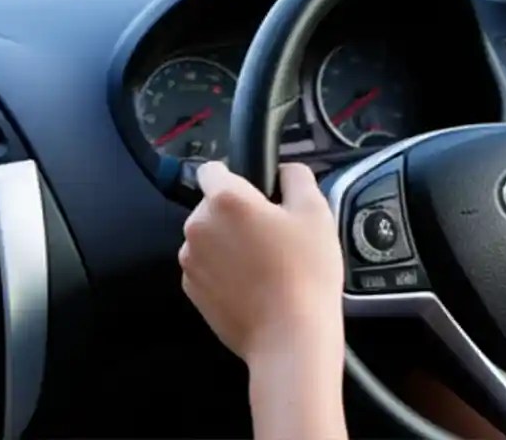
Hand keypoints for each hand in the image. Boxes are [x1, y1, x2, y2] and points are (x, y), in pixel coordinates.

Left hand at [180, 162, 344, 366]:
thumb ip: (295, 176)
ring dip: (228, 243)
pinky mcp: (192, 290)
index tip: (259, 196)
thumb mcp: (315, 211)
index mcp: (225, 199)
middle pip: (212, 206)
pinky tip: (252, 286)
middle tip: (273, 235)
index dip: (237, 177)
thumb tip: (284, 170)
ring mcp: (190, 261)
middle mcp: (198, 226)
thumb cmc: (305, 272)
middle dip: (237, 214)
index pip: (213, 169)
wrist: (289, 337)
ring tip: (265, 265)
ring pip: (209, 238)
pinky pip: (206, 267)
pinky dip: (223, 271)